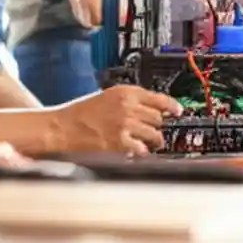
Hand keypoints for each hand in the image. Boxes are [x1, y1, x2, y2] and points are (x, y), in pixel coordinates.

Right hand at [53, 85, 181, 155]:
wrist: (64, 126)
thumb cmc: (81, 112)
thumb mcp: (107, 96)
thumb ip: (129, 100)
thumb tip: (149, 108)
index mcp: (125, 92)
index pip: (159, 98)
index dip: (172, 106)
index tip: (178, 111)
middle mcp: (128, 106)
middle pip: (159, 117)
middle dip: (159, 124)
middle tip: (157, 129)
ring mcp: (125, 125)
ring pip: (154, 133)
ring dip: (154, 139)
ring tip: (151, 142)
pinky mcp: (120, 142)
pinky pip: (142, 148)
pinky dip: (142, 151)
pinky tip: (137, 150)